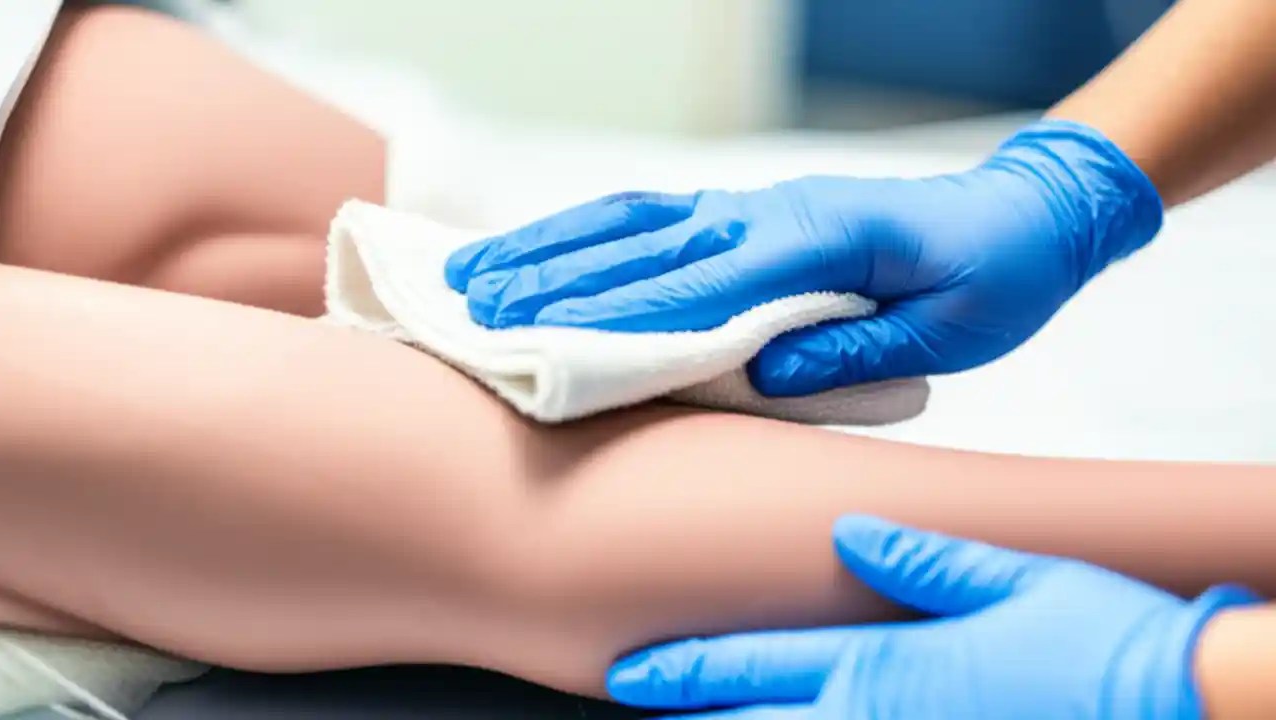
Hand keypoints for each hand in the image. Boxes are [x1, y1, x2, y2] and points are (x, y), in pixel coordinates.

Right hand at [445, 120, 1161, 395]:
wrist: (1021, 215)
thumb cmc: (993, 275)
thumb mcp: (952, 327)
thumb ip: (857, 353)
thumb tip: (764, 373)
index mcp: (821, 240)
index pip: (704, 287)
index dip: (622, 317)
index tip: (547, 342)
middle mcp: (769, 212)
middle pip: (645, 247)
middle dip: (555, 281)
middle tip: (474, 310)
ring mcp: (752, 206)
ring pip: (633, 222)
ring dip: (550, 248)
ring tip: (474, 275)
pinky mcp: (746, 213)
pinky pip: (653, 218)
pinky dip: (586, 235)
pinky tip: (537, 252)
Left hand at [605, 516, 1256, 719]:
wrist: (1168, 701)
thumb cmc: (1095, 642)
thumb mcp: (1007, 583)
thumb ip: (920, 560)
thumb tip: (852, 533)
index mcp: (882, 662)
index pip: (755, 667)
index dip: (685, 670)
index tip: (630, 671)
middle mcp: (875, 714)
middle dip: (687, 713)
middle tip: (631, 699)